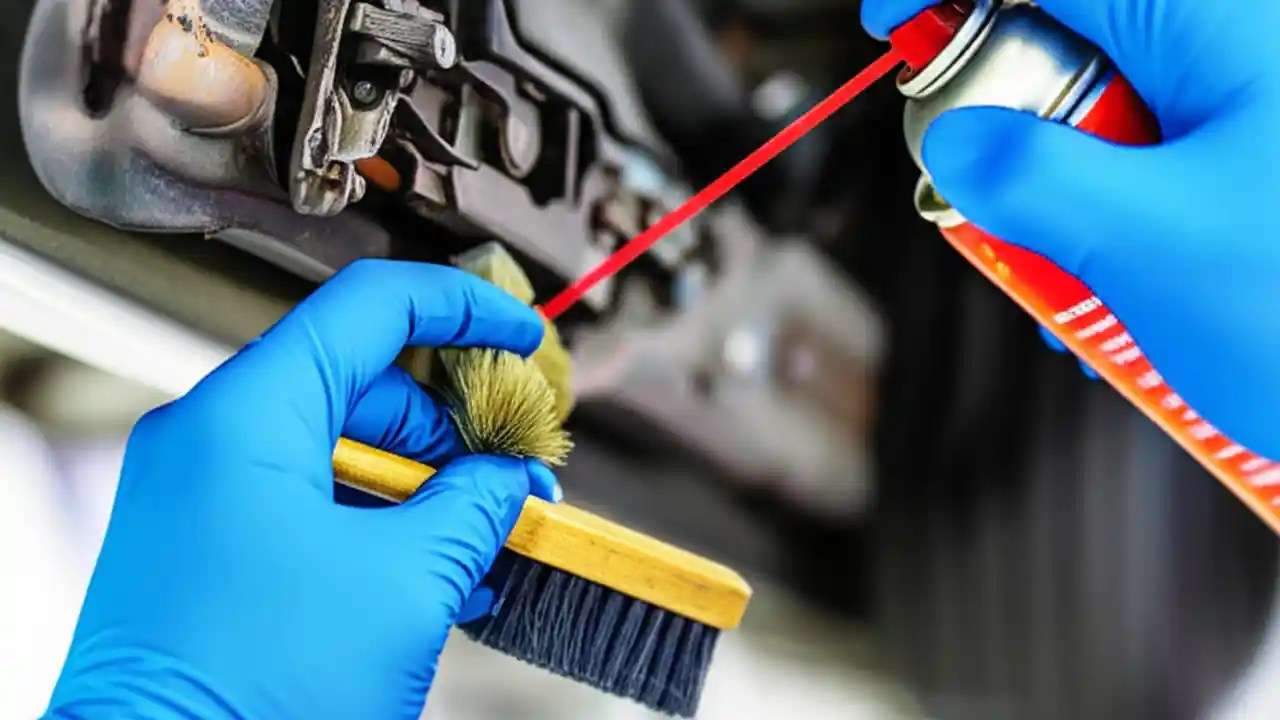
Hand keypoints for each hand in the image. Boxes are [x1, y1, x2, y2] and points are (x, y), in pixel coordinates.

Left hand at [44, 260, 560, 719]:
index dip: (463, 309)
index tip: (519, 334)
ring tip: (478, 533)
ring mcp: (201, 494)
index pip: (371, 307)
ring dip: (419, 479)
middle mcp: (210, 440)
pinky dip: (374, 516)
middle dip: (449, 421)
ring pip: (337, 443)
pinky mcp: (206, 546)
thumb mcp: (405, 584)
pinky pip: (306, 498)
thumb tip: (514, 481)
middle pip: (360, 379)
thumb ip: (476, 508)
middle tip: (511, 463)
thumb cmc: (251, 697)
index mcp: (247, 417)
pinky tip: (431, 564)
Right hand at [863, 0, 1279, 456]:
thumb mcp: (1151, 246)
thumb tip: (956, 142)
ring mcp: (1250, 111)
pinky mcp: (1251, 167)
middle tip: (977, 197)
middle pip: (1070, 46)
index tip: (888, 21)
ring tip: (1063, 287)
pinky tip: (1111, 298)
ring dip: (1058, 199)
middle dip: (1004, 122)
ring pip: (1105, 118)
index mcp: (1215, 22)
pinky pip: (1150, 169)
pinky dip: (1110, 227)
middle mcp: (1237, 49)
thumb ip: (1027, 179)